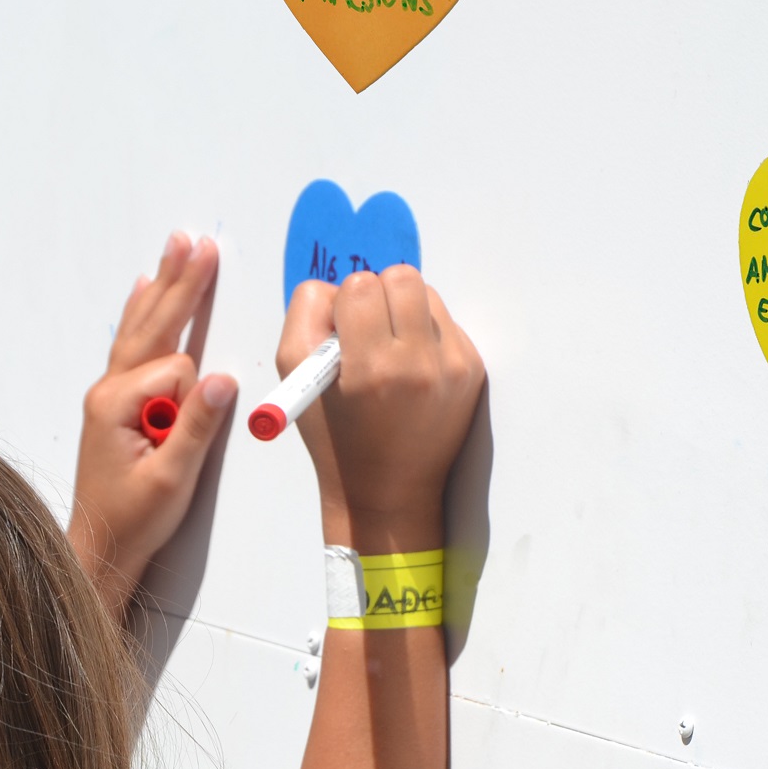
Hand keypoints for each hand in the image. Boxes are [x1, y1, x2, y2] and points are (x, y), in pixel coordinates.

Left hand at [69, 232, 236, 613]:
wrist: (100, 548)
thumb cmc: (133, 521)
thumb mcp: (172, 479)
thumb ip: (198, 426)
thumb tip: (225, 379)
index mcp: (116, 404)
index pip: (177, 370)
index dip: (195, 399)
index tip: (186, 439)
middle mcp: (108, 390)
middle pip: (153, 326)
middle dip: (180, 284)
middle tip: (198, 242)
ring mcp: (108, 395)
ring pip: (142, 330)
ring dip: (165, 290)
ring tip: (178, 250)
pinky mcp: (114, 404)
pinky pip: (133, 347)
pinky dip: (146, 315)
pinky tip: (145, 290)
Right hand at [277, 267, 482, 552]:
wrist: (390, 491)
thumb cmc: (336, 435)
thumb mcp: (294, 375)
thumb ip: (307, 313)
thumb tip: (340, 285)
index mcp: (370, 370)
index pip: (361, 285)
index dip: (345, 304)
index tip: (343, 332)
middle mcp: (418, 366)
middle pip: (402, 277)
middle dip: (378, 295)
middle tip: (368, 330)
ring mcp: (453, 368)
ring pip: (427, 293)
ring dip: (404, 311)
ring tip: (391, 351)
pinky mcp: (472, 371)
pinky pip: (445, 321)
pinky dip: (425, 333)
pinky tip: (412, 368)